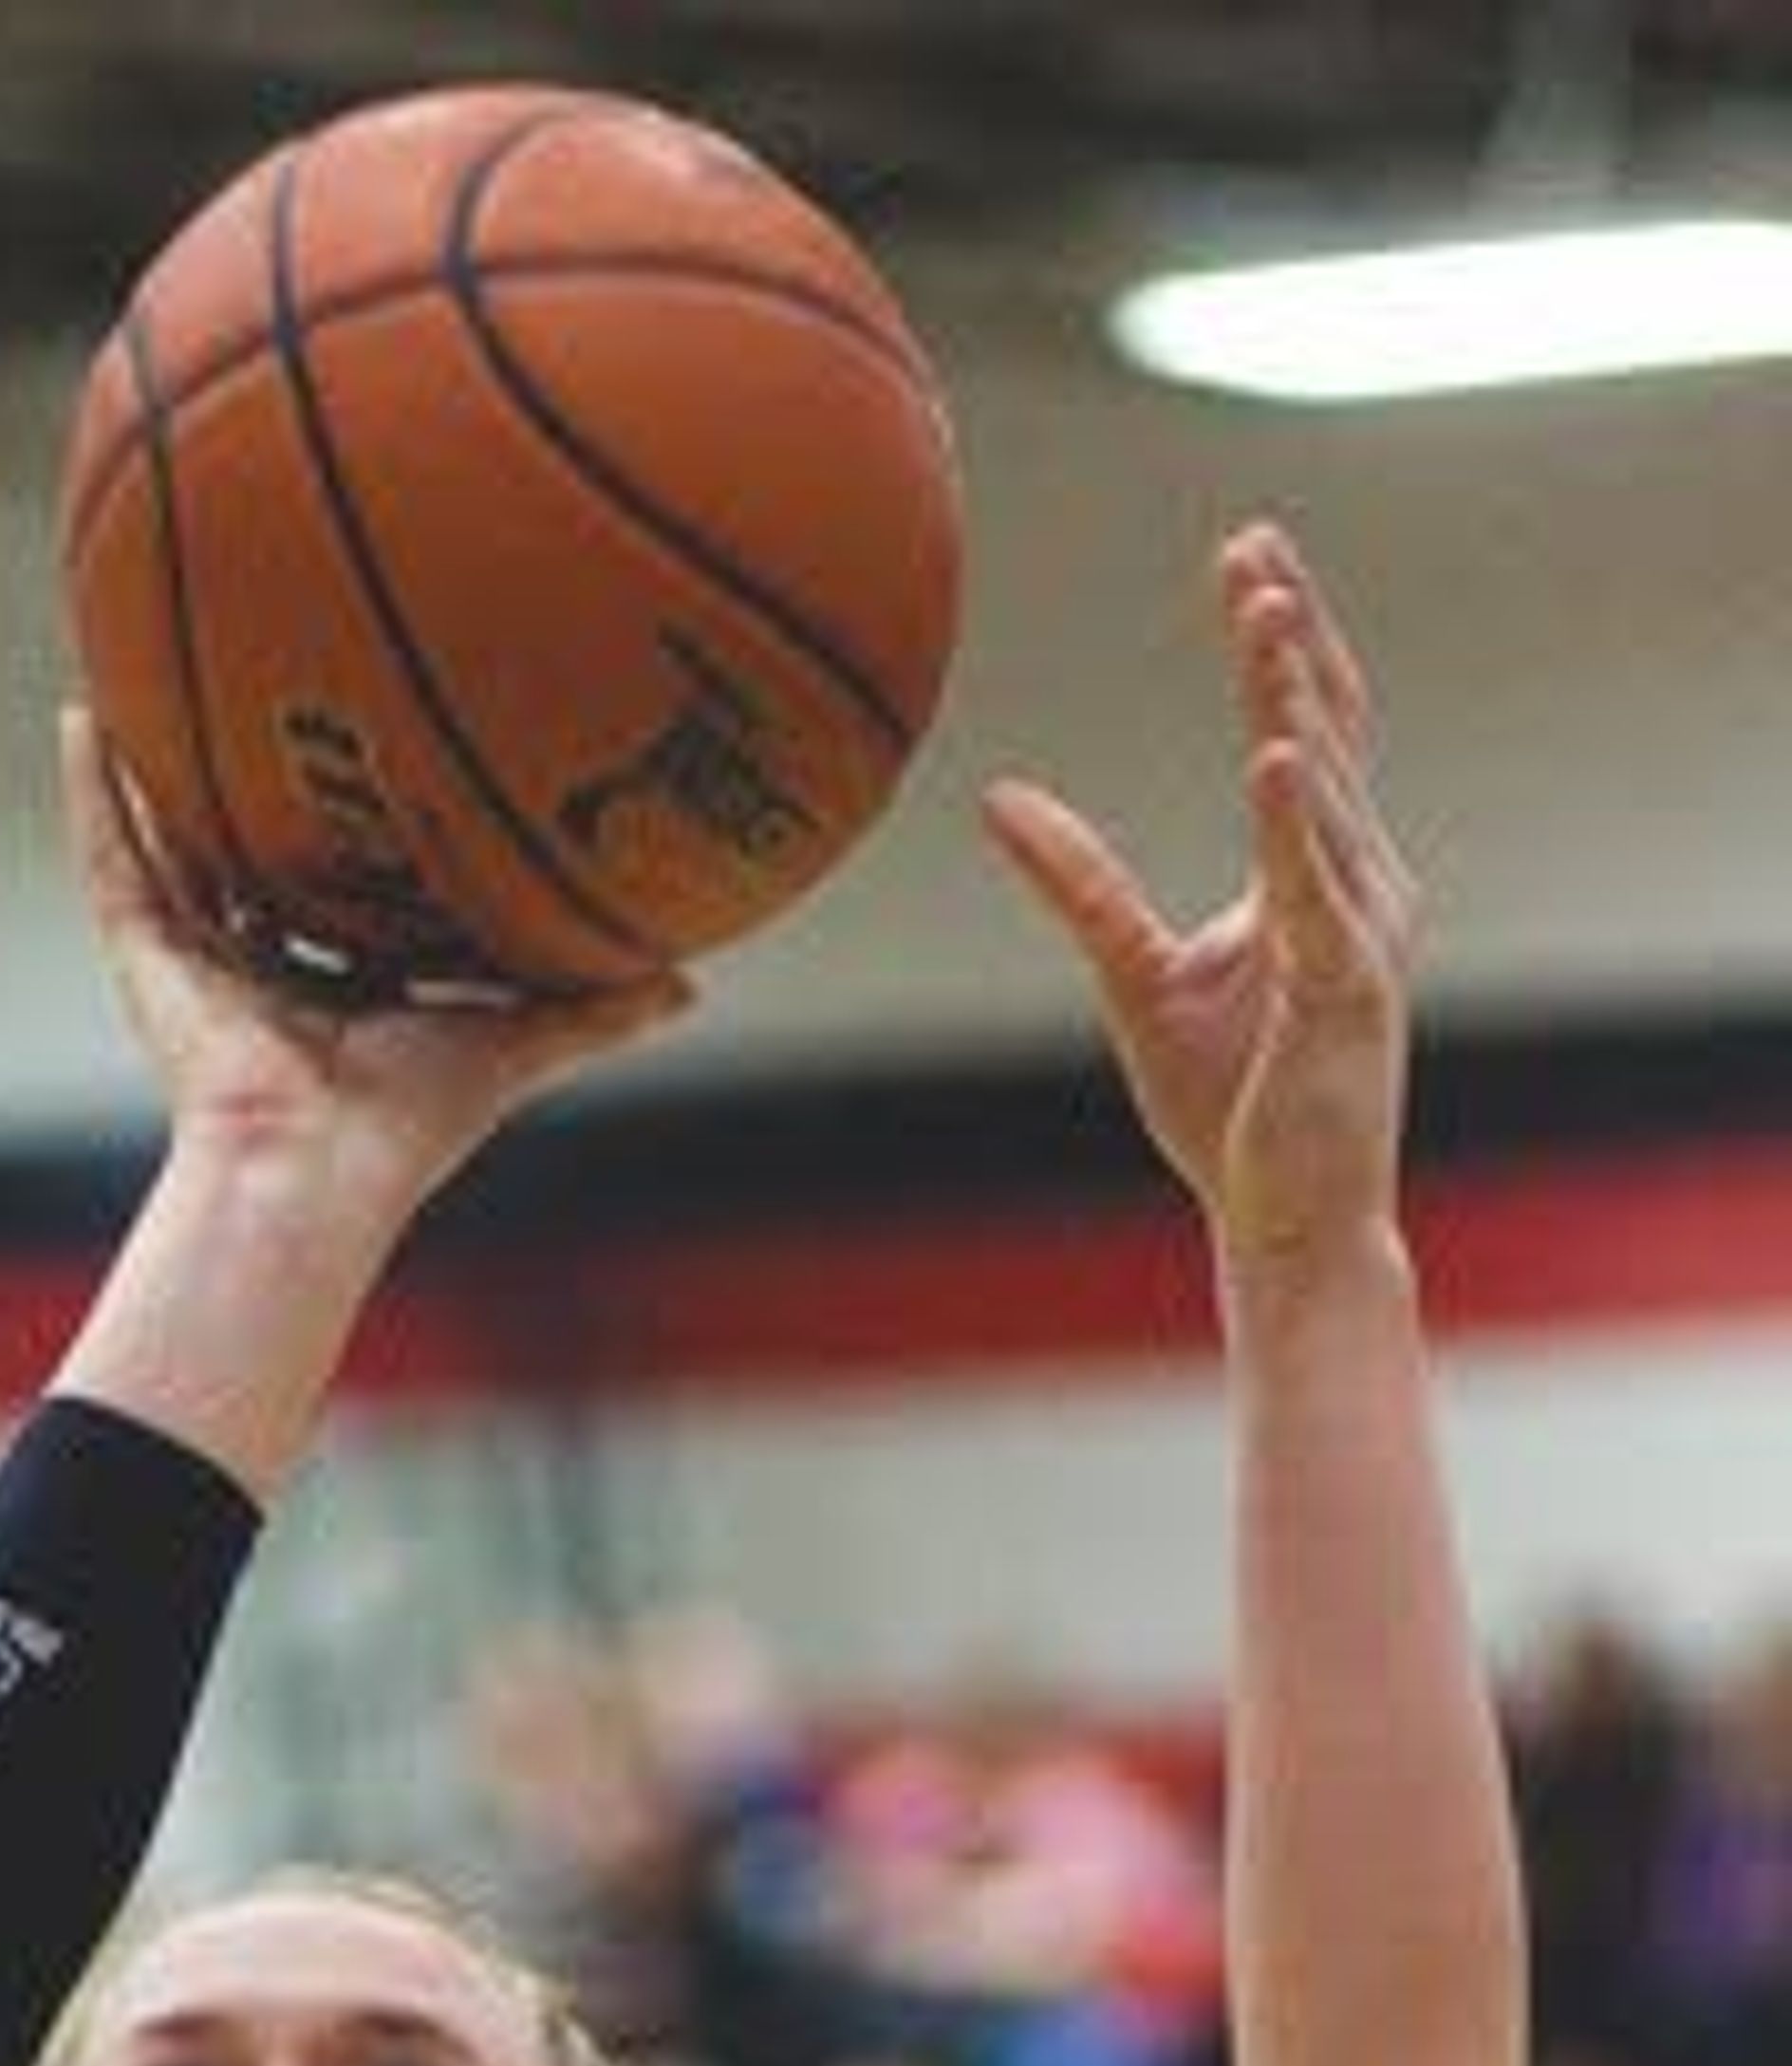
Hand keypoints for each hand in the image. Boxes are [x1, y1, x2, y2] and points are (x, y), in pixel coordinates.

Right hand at [66, 708, 692, 1222]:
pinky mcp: (145, 962)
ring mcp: (193, 962)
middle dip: (242, 777)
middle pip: (242, 850)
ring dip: (152, 760)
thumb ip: (592, 1011)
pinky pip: (111, 859)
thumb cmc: (409, 1130)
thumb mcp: (516, 1041)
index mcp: (332, 987)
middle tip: (252, 679)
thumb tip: (687, 987)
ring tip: (140, 659)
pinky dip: (94, 791)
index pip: (332, 886)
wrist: (315, 1174)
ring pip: (166, 841)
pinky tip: (84, 712)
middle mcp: (257, 967)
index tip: (358, 748)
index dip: (341, 822)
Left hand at [982, 526, 1413, 1271]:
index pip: (1309, 729)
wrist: (1289, 1223)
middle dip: (1289, 638)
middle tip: (1249, 547)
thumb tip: (999, 797)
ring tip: (1260, 613)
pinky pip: (1317, 893)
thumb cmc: (1230, 1108)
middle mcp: (1361, 886)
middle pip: (1327, 731)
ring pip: (1325, 791)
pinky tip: (1272, 753)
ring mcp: (1362, 935)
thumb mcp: (1134, 974)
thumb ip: (1081, 882)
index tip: (1245, 552)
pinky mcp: (1343, 993)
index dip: (1281, 642)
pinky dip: (1294, 823)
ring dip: (1293, 697)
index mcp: (1322, 874)